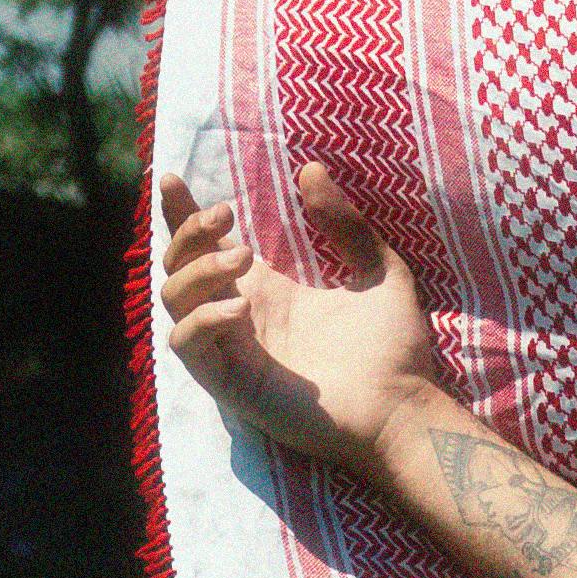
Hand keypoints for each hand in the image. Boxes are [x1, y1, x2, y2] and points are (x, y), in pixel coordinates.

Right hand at [155, 157, 446, 475]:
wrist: (403, 409)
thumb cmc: (395, 352)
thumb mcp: (380, 271)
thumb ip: (346, 223)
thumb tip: (311, 168)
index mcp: (267, 292)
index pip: (206, 248)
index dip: (181, 214)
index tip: (173, 179)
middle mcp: (241, 319)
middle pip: (178, 265)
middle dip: (189, 232)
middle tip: (228, 218)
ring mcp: (232, 352)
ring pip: (173, 299)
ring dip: (197, 269)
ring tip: (244, 258)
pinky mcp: (231, 385)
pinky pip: (187, 345)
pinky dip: (202, 320)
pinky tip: (241, 311)